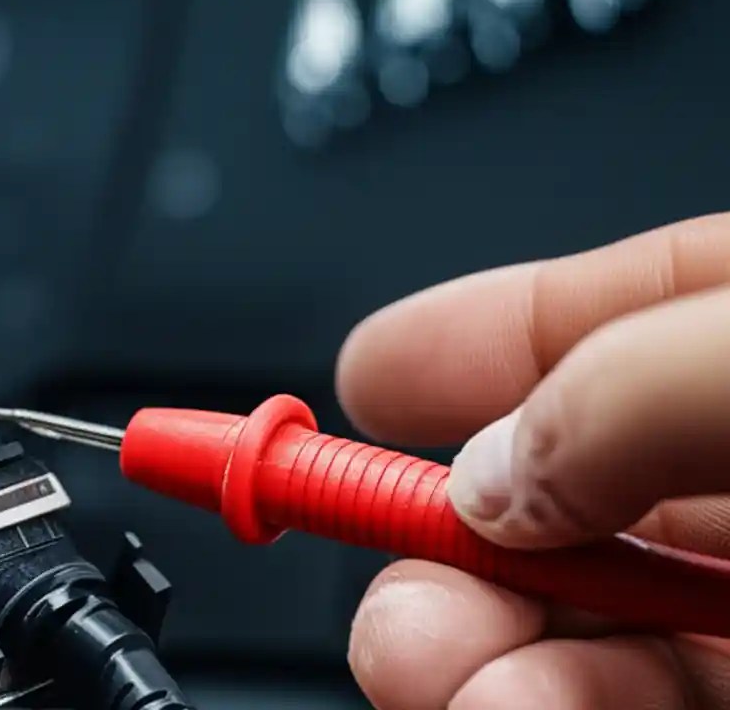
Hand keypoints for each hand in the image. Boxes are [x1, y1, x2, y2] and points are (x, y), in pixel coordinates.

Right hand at [336, 213, 729, 708]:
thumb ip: (629, 388)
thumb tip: (490, 477)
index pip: (599, 324)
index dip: (466, 343)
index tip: (365, 379)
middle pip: (567, 490)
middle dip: (444, 531)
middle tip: (384, 559)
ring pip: (591, 624)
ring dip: (479, 647)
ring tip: (431, 663)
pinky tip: (508, 707)